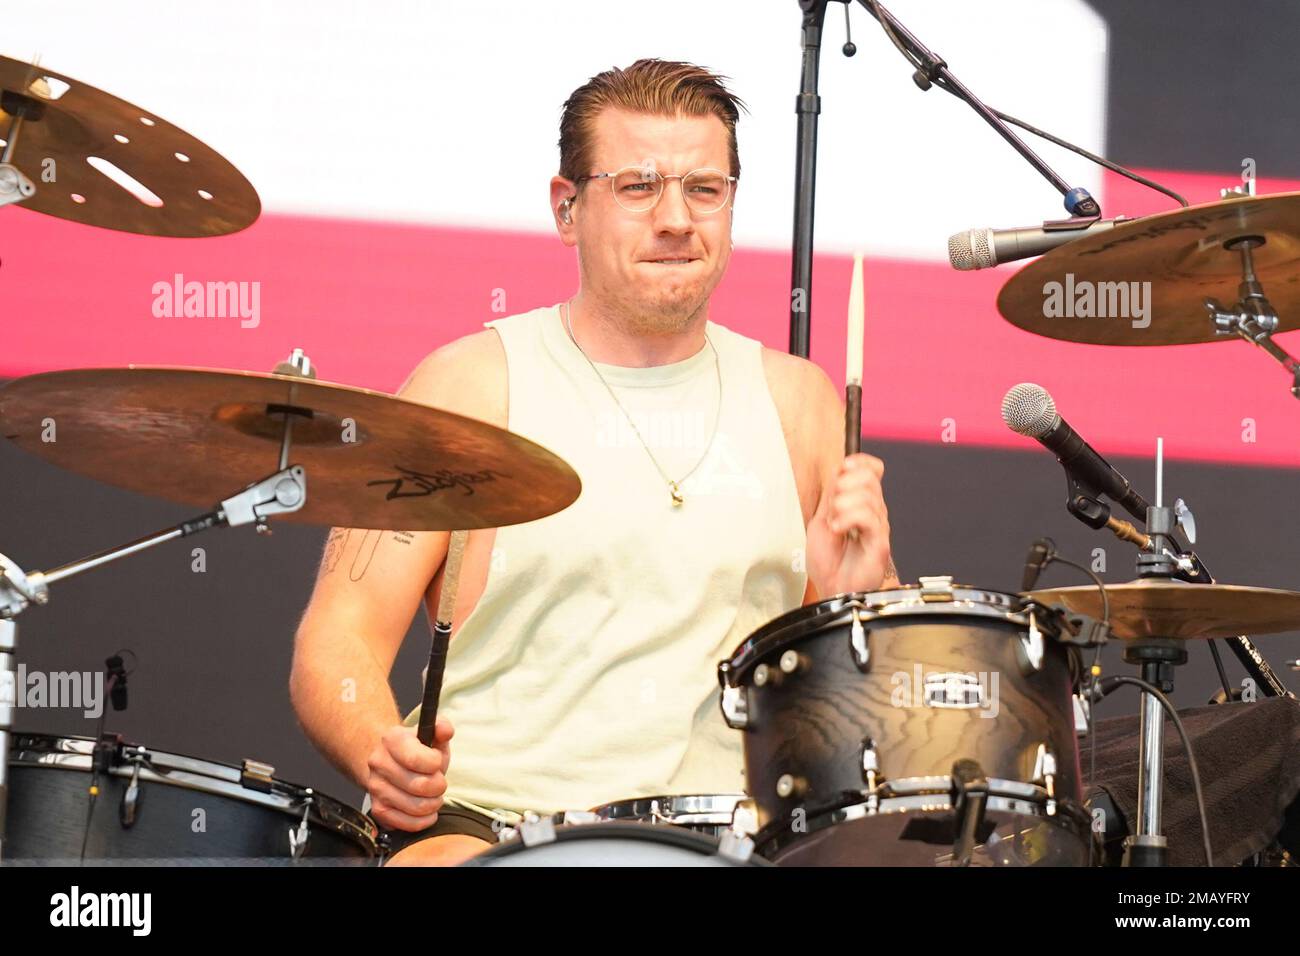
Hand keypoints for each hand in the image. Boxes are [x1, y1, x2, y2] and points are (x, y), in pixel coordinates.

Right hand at [366, 719, 452, 831]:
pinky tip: (426, 809)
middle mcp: (379, 763)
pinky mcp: (379, 810)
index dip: (436, 763)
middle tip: (438, 781)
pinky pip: (408, 824)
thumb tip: (445, 730)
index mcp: (391, 739)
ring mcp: (376, 788)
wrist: (392, 762)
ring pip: (416, 807)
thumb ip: (442, 728)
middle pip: (420, 786)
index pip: (417, 759)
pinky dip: (424, 820)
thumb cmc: (416, 750)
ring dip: (433, 803)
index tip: (437, 761)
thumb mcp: (431, 734)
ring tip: (433, 795)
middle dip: (439, 786)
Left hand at [806, 452, 894, 595]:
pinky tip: (839, 529)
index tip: (844, 467)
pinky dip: (849, 518)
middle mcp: (873, 513)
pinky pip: (870, 518)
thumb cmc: (829, 561)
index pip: (872, 470)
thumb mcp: (821, 520)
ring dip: (843, 505)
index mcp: (860, 504)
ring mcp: (878, 527)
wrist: (831, 588)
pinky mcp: (880, 543)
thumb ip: (831, 496)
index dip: (860, 462)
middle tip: (834, 503)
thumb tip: (840, 469)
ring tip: (834, 523)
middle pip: (870, 479)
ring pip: (869, 496)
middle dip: (846, 483)